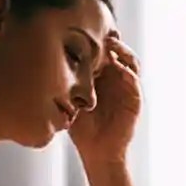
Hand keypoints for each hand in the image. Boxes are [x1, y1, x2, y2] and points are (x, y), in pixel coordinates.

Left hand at [69, 36, 141, 164]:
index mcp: (102, 80)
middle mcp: (116, 81)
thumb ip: (69, 85)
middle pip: (119, 53)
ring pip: (131, 63)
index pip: (103, 54)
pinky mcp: (135, 102)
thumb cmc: (82, 131)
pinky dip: (128, 73)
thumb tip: (51, 64)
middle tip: (101, 34)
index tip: (86, 32)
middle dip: (111, 42)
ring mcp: (127, 90)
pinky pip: (134, 82)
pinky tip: (119, 66)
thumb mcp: (72, 102)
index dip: (97, 42)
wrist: (97, 154)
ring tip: (112, 45)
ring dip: (123, 52)